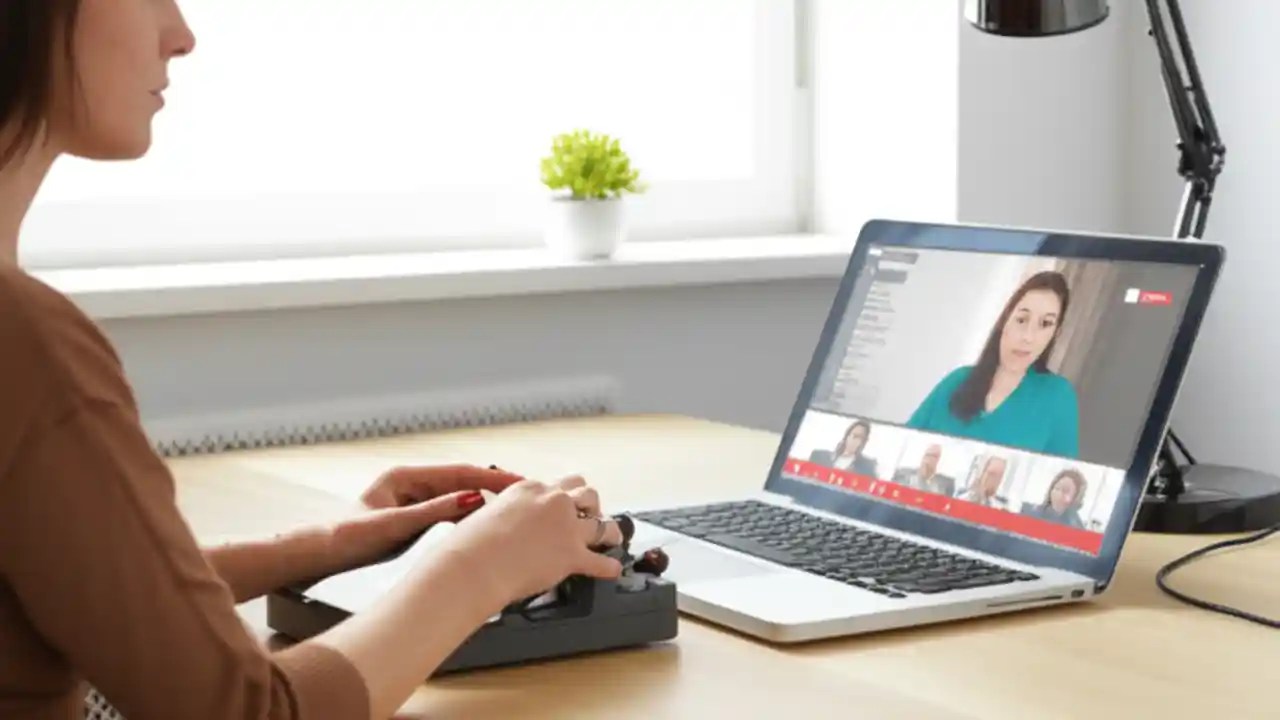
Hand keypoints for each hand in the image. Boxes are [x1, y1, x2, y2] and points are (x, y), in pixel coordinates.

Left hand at [327, 464, 523, 573]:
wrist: (321, 556)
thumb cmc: (347, 537)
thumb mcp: (394, 524)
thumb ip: (435, 512)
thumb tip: (472, 499)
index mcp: (406, 476)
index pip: (460, 472)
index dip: (492, 477)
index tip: (518, 482)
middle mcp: (412, 484)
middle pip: (463, 482)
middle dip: (494, 488)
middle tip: (525, 496)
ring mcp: (414, 500)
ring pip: (458, 499)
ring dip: (483, 504)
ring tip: (513, 511)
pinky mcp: (414, 518)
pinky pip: (449, 514)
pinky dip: (468, 519)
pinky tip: (485, 527)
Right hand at [439, 476, 625, 605]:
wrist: (474, 565)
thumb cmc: (470, 544)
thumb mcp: (486, 512)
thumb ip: (504, 513)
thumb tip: (506, 522)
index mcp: (531, 489)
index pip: (558, 486)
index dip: (563, 500)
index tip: (563, 509)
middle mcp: (554, 502)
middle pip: (586, 494)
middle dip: (590, 506)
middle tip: (588, 518)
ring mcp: (566, 528)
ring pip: (602, 523)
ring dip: (609, 531)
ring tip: (612, 538)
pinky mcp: (572, 555)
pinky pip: (601, 561)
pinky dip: (609, 566)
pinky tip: (612, 568)